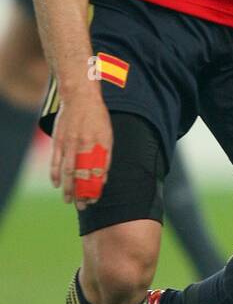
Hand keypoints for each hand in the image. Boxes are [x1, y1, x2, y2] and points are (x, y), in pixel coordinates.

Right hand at [51, 90, 112, 208]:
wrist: (80, 97)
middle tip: (81, 206)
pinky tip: (56, 184)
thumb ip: (106, 156)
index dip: (95, 187)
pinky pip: (55, 161)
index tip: (95, 199)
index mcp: (98, 144)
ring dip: (67, 187)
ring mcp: (69, 143)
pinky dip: (55, 174)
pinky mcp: (58, 140)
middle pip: (81, 175)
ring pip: (67, 170)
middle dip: (81, 193)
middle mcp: (83, 145)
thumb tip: (104, 178)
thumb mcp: (107, 135)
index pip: (97, 172)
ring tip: (68, 200)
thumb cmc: (97, 117)